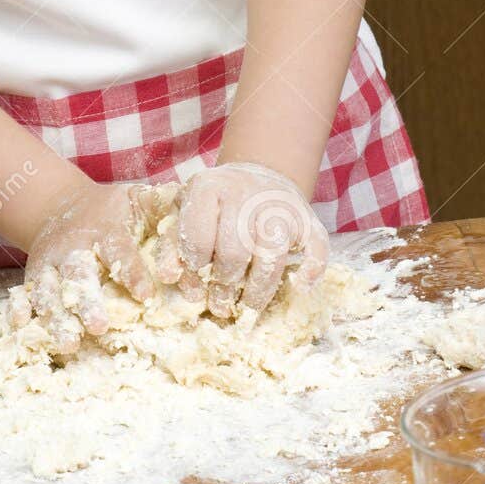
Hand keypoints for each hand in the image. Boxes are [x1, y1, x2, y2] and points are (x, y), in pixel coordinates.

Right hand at [16, 179, 179, 354]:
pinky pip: (23, 293)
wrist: (61, 205)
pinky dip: (19, 309)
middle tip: (100, 327)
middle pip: (78, 274)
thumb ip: (164, 207)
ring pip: (49, 290)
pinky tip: (20, 326)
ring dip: (56, 316)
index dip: (132, 272)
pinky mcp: (33, 276)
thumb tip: (195, 207)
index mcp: (104, 229)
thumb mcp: (137, 199)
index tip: (147, 297)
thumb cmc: (113, 210)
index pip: (118, 250)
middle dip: (87, 301)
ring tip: (68, 343)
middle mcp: (74, 246)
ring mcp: (50, 262)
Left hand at [157, 161, 328, 318]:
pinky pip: (316, 246)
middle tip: (218, 305)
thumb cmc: (216, 204)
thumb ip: (172, 244)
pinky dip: (311, 269)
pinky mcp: (307, 218)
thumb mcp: (185, 212)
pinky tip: (299, 286)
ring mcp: (279, 204)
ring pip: (271, 255)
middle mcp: (244, 191)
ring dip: (257, 290)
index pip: (197, 238)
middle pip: (234, 251)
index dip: (193, 268)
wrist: (258, 176)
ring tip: (245, 307)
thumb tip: (168, 277)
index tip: (193, 285)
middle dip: (223, 285)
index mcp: (209, 186)